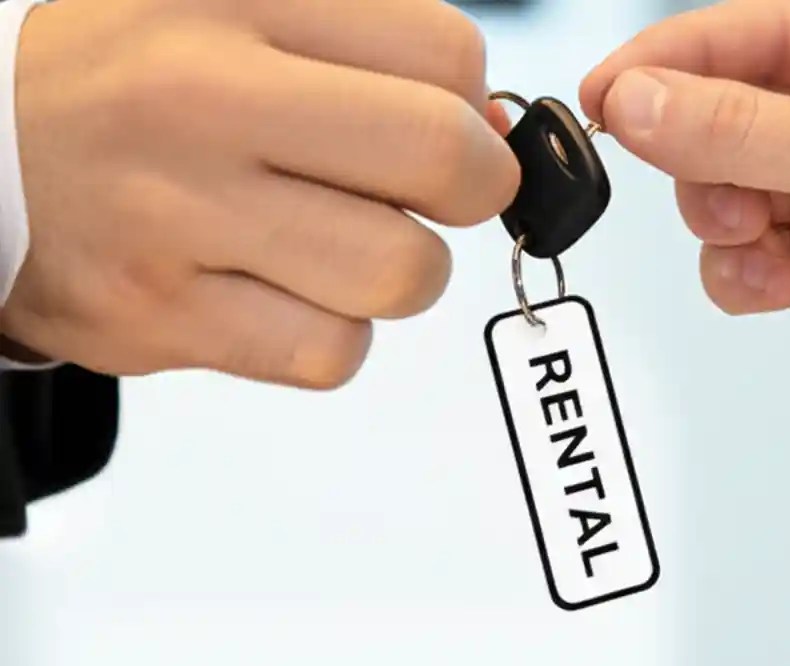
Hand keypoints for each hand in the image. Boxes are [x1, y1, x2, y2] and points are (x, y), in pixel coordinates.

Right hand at [0, 0, 518, 387]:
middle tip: (424, 192)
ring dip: (400, 269)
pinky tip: (284, 291)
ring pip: (400, 272)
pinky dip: (334, 333)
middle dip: (471, 190)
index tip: (433, 117)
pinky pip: (329, 353)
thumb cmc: (138, 76)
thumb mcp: (240, 6)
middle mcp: (200, 96)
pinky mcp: (157, 315)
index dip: (466, 98)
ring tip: (341, 241)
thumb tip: (497, 124)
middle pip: (444, 159)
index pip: (446, 51)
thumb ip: (373, 40)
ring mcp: (175, 214)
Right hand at [581, 0, 789, 444]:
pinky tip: (785, 289)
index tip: (603, 97)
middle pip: (713, 112)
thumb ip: (739, 129)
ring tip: (773, 252)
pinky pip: (734, 251)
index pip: (741, 32)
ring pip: (714, 186)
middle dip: (704, 164)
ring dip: (724, 227)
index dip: (665, 61)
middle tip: (729, 203)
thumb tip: (635, 101)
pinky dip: (741, 274)